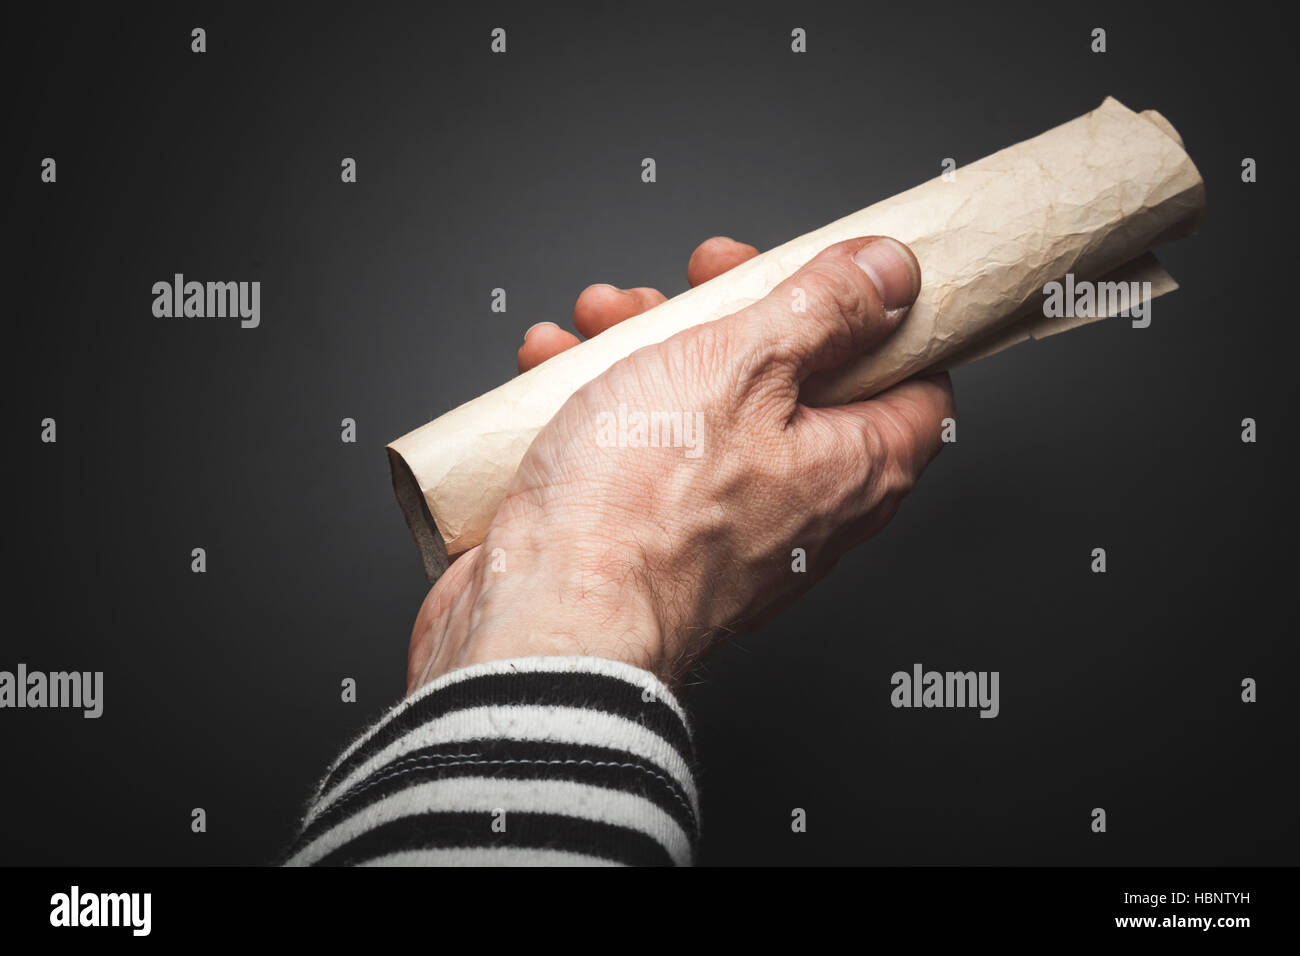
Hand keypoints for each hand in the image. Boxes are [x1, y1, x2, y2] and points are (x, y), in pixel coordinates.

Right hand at [407, 235, 953, 691]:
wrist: (546, 619)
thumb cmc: (642, 510)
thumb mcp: (741, 365)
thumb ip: (826, 311)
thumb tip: (890, 273)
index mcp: (856, 466)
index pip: (918, 382)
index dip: (883, 316)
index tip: (839, 274)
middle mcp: (805, 507)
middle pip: (801, 382)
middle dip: (741, 313)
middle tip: (703, 279)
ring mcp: (729, 529)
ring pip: (712, 409)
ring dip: (657, 345)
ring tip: (607, 318)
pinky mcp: (656, 541)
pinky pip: (649, 455)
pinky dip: (609, 401)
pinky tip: (558, 364)